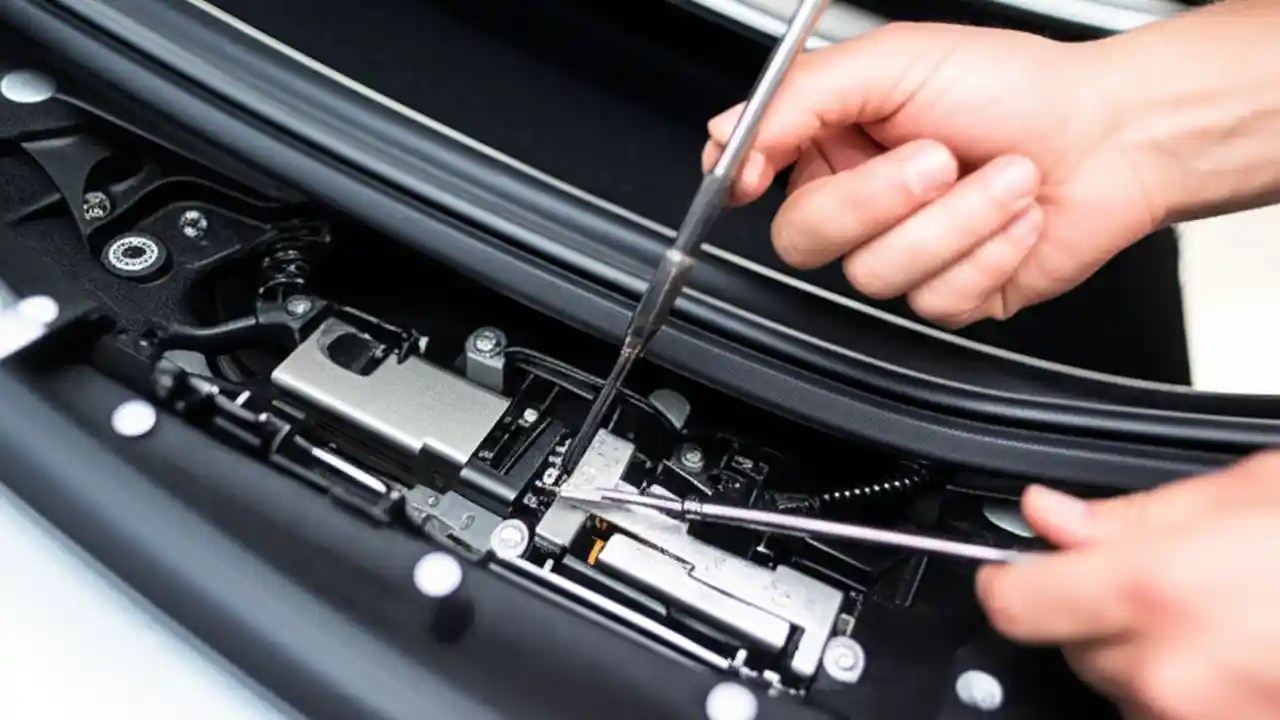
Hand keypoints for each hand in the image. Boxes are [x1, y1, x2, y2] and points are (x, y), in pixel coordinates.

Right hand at [702, 23, 1167, 327]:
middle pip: (805, 237)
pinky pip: (933, 299)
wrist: (1113, 138)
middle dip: (878, 199)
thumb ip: (804, 94)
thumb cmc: (1018, 88)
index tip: (754, 175)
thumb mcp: (896, 61)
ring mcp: (902, 253)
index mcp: (836, 139)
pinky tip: (1014, 218)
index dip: (745, 179)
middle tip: (936, 158)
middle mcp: (861, 200)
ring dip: (955, 220)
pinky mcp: (946, 294)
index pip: (753, 173)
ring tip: (1002, 176)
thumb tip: (729, 128)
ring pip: (874, 273)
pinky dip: (987, 252)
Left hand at [976, 452, 1279, 719]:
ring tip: (1223, 620)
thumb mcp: (1247, 495)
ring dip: (1145, 657)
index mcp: (1156, 590)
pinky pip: (1167, 714)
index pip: (1016, 604)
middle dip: (1095, 612)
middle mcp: (1166, 674)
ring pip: (1119, 685)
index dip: (1006, 581)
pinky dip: (1187, 690)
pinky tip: (1239, 656)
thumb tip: (1049, 515)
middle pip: (1070, 645)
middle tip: (1166, 582)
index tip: (1008, 571)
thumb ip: (1131, 514)